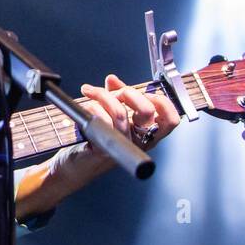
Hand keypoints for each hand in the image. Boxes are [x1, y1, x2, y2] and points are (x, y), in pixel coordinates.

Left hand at [50, 73, 181, 184]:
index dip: (162, 102)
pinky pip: (102, 122)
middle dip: (129, 92)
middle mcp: (138, 142)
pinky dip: (94, 107)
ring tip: (92, 93)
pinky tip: (87, 106)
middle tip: (115, 91)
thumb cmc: (96, 140)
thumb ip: (115, 95)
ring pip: (120, 113)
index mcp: (146, 134)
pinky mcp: (103, 150)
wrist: (74, 165)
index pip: (170, 120)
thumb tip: (112, 79)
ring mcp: (122, 147)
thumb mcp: (110, 114)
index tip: (146, 93)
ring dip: (104, 96)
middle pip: (147, 111)